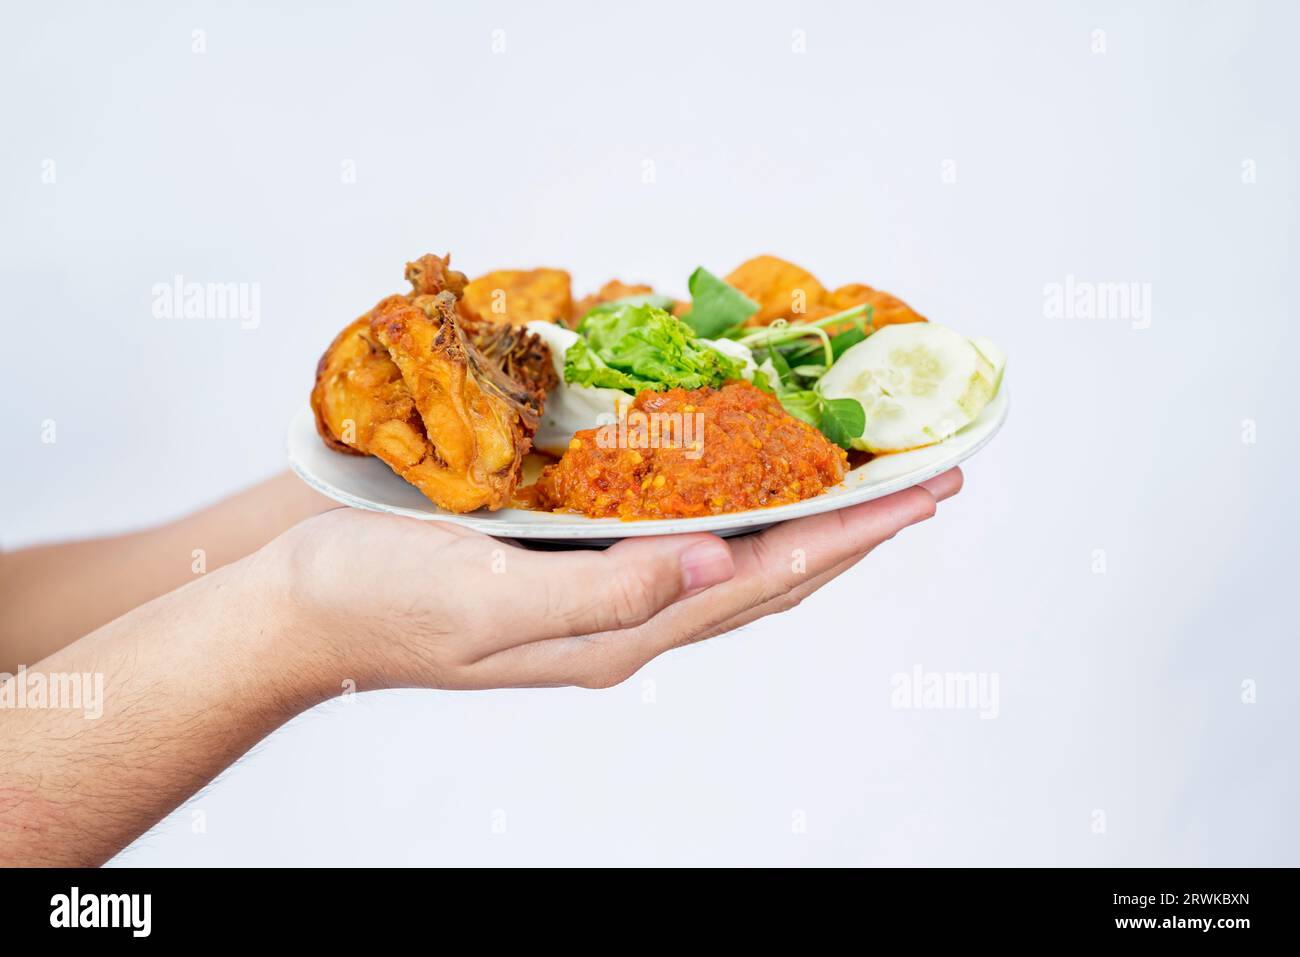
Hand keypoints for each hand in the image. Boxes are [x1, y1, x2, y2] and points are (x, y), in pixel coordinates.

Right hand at [269, 468, 961, 692]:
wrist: (303, 608)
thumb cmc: (381, 602)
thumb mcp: (492, 604)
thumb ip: (609, 591)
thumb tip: (720, 564)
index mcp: (621, 635)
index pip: (765, 579)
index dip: (852, 536)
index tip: (923, 494)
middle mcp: (627, 618)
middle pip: (770, 571)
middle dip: (854, 529)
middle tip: (925, 481)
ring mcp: (601, 590)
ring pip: (733, 555)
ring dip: (808, 520)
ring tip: (864, 482)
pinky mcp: (569, 559)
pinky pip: (676, 532)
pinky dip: (731, 504)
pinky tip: (743, 478)